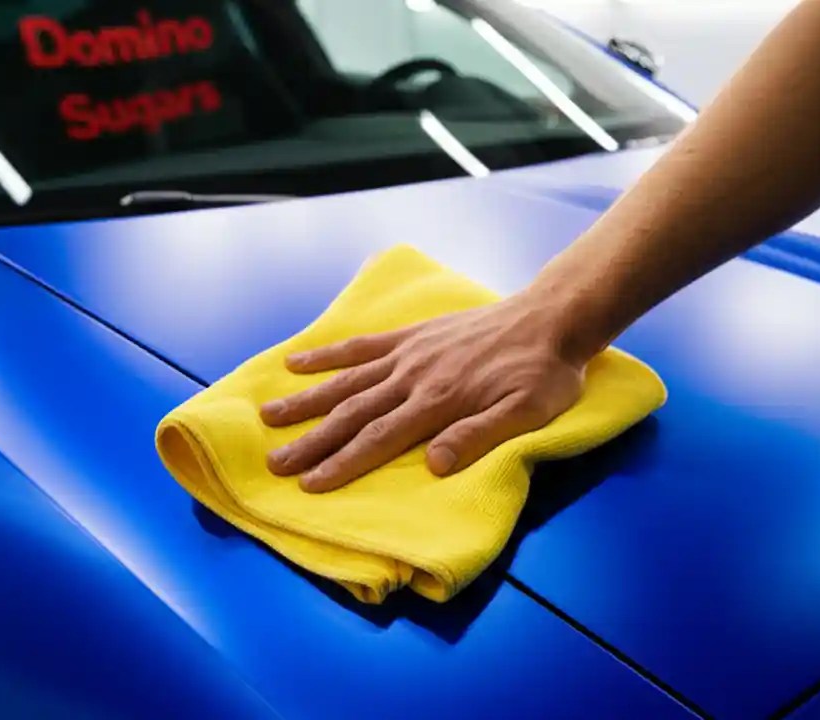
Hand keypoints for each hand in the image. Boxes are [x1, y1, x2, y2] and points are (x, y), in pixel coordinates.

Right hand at [260, 293, 590, 492]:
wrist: (550, 318)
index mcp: (438, 403)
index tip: (309, 484)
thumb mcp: (527, 413)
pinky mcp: (412, 336)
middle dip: (312, 441)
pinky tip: (297, 362)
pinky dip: (328, 355)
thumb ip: (479, 436)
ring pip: (347, 380)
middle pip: (353, 413)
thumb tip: (434, 466)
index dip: (342, 463)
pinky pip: (362, 345)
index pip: (379, 439)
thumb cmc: (543, 373)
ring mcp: (409, 353)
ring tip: (269, 416)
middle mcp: (413, 377)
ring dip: (307, 400)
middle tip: (274, 463)